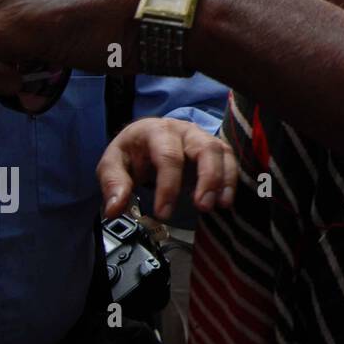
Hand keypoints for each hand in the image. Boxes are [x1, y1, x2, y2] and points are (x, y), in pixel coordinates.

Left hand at [98, 117, 237, 219]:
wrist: (145, 138)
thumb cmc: (132, 151)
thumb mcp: (112, 164)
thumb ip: (113, 184)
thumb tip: (115, 209)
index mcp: (156, 131)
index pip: (168, 156)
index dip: (168, 186)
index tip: (163, 213)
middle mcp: (185, 130)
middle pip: (205, 148)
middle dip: (208, 178)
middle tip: (202, 206)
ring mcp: (203, 137)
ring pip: (222, 152)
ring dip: (224, 180)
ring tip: (220, 205)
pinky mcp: (214, 148)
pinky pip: (229, 160)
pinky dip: (231, 180)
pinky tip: (225, 200)